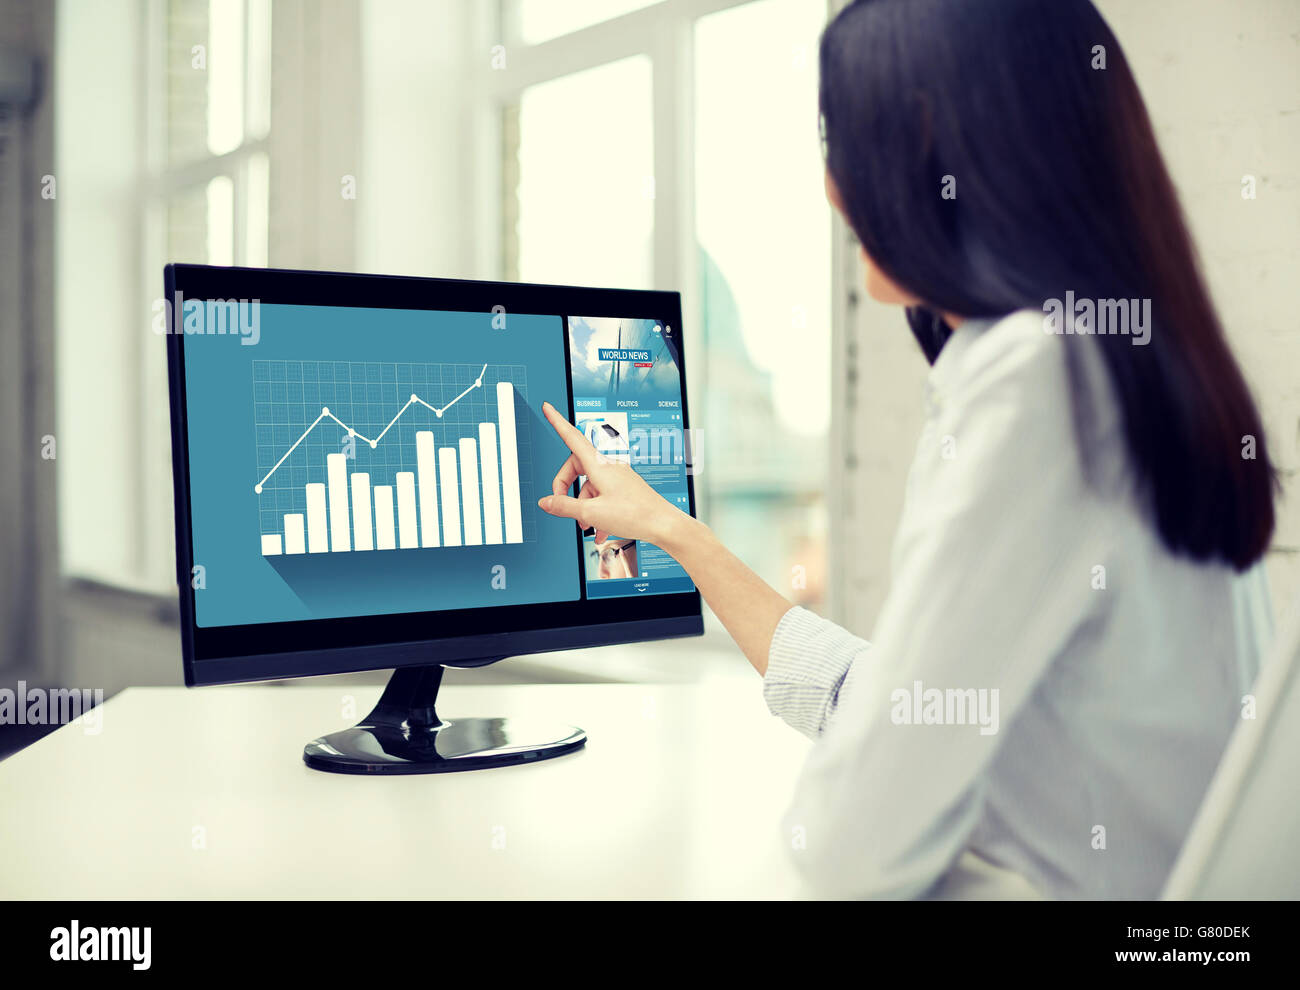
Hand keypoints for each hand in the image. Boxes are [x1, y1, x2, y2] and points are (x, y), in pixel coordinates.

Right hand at [536, 401, 689, 546]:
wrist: (663, 524)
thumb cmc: (634, 514)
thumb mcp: (592, 513)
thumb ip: (564, 506)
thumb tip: (546, 501)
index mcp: (599, 465)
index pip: (572, 437)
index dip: (557, 422)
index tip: (547, 408)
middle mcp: (608, 467)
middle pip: (576, 466)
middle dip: (566, 486)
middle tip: (561, 505)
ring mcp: (617, 477)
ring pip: (590, 486)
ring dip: (583, 506)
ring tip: (587, 527)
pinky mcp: (624, 488)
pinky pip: (603, 495)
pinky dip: (597, 511)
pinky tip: (600, 530)